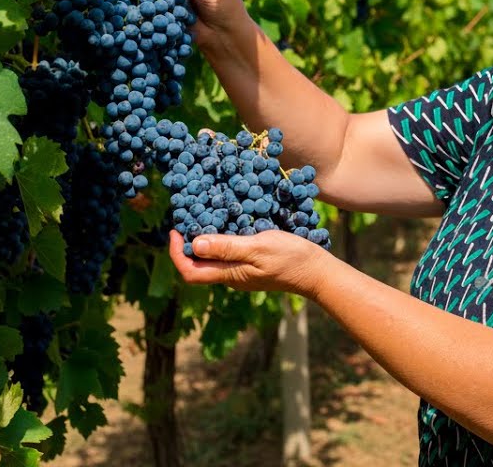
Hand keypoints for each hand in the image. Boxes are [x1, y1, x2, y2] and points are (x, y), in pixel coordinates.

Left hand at [167, 230, 334, 297]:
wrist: (318, 272)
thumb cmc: (290, 258)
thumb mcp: (258, 248)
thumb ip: (227, 247)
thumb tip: (194, 245)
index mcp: (230, 275)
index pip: (190, 273)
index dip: (176, 254)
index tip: (175, 231)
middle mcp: (232, 276)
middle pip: (198, 266)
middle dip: (186, 245)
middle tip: (186, 218)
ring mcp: (243, 272)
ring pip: (212, 259)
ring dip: (203, 240)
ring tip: (203, 216)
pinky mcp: (253, 265)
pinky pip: (228, 254)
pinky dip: (220, 238)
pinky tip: (228, 221)